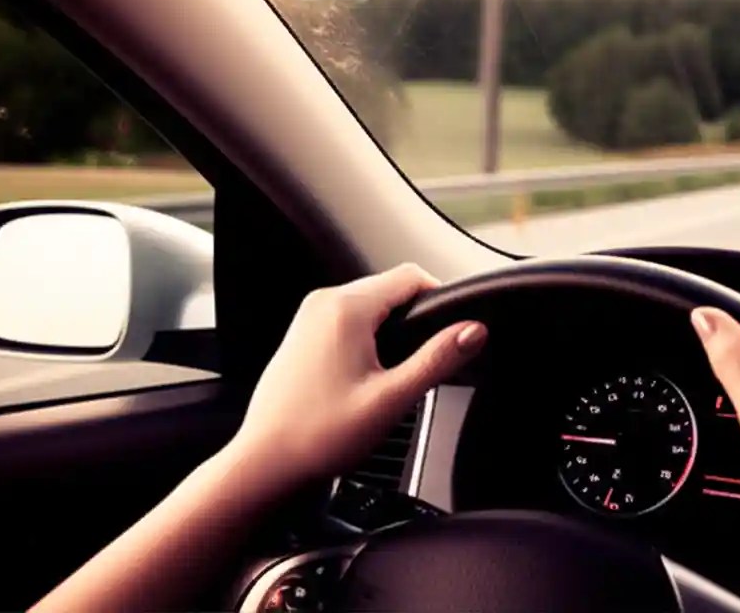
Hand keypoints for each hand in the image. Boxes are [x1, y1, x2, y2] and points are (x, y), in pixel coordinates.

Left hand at [231, 263, 486, 486]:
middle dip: (415, 320)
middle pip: (390, 289)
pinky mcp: (302, 336)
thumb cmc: (319, 435)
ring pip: (370, 306)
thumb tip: (474, 331)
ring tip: (393, 376)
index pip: (411, 276)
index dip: (441, 300)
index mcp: (346, 308)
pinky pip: (348, 321)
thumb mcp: (391, 399)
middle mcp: (323, 303)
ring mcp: (308, 318)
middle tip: (424, 364)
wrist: (265, 463)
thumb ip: (437, 360)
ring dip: (392, 331)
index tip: (453, 332)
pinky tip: (367, 379)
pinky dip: (368, 340)